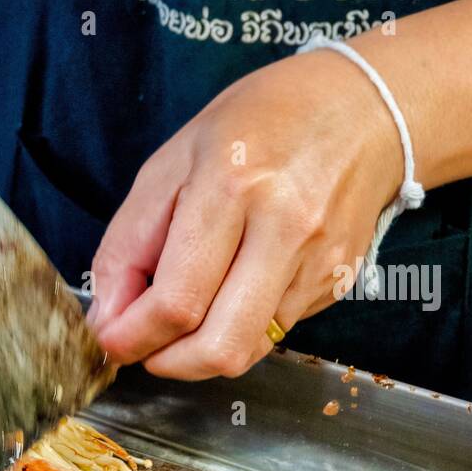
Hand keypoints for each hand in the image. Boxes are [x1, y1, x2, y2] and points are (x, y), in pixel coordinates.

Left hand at [88, 49, 402, 379]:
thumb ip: (127, 245)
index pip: (176, 300)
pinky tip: (226, 296)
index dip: (132, 337)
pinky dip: (235, 331)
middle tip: (144, 345)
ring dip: (198, 354)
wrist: (363, 108)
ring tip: (181, 319)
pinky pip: (272, 335)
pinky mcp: (336, 283)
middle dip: (167, 362)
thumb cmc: (257, 127)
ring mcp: (319, 262)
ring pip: (246, 352)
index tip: (111, 340)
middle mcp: (285, 229)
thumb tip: (108, 319)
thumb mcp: (169, 164)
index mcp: (233, 187)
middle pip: (219, 346)